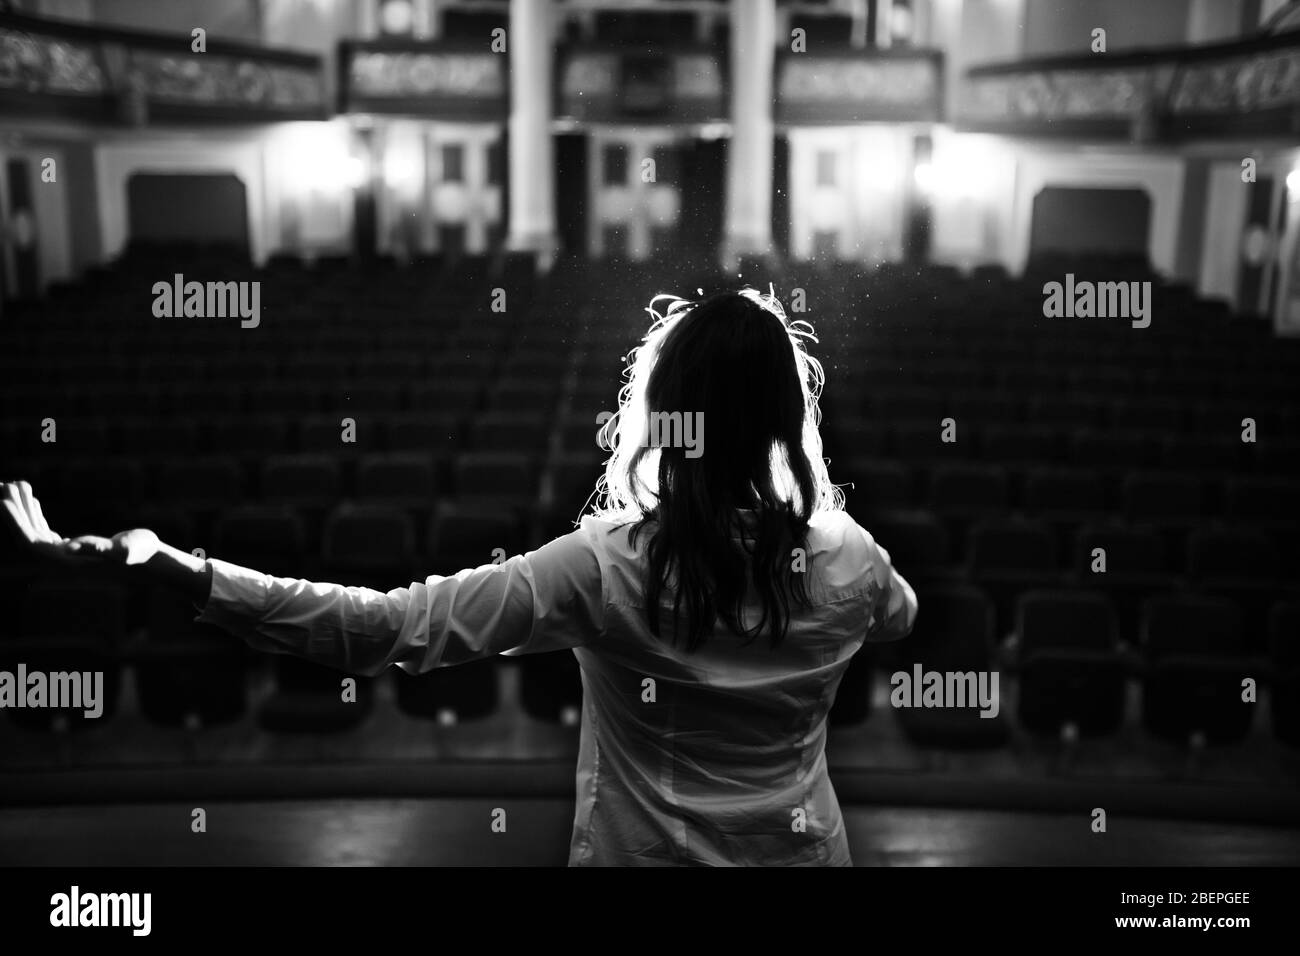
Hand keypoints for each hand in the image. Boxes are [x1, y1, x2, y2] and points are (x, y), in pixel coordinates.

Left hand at [1, 481, 159, 565]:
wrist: (152, 560)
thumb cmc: (139, 553)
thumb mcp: (122, 550)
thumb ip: (97, 548)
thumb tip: (68, 547)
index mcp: (65, 562)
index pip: (28, 542)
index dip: (14, 522)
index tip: (3, 500)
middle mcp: (59, 561)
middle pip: (25, 536)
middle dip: (14, 510)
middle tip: (5, 484)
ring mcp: (64, 555)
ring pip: (33, 531)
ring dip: (23, 508)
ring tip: (17, 484)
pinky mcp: (71, 549)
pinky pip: (44, 532)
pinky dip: (35, 515)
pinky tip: (32, 500)